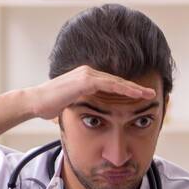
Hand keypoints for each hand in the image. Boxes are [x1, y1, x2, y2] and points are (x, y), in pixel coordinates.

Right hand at [26, 65, 156, 119]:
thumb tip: (89, 116)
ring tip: (149, 94)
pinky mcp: (85, 80)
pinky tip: (135, 93)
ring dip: (134, 88)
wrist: (36, 102)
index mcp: (87, 78)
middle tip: (152, 94)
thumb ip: (83, 105)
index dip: (128, 91)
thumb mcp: (72, 105)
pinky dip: (123, 89)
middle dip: (136, 88)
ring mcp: (87, 74)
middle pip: (118, 81)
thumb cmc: (51, 106)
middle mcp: (88, 72)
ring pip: (117, 82)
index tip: (141, 97)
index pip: (112, 84)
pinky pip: (109, 84)